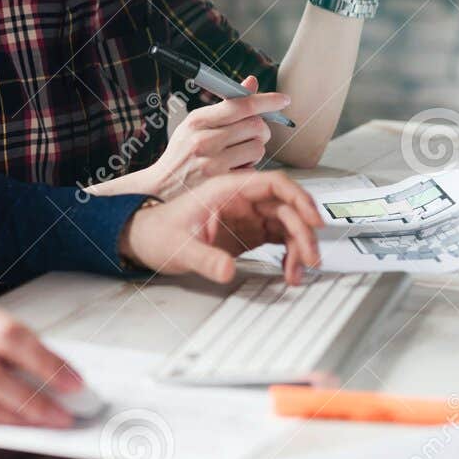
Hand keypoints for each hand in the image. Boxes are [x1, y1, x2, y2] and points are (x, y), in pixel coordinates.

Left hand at [118, 170, 323, 285]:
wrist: (145, 240)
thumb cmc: (158, 233)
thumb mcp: (179, 247)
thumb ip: (204, 258)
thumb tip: (227, 271)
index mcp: (227, 191)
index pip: (274, 184)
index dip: (299, 199)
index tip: (313, 221)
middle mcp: (241, 200)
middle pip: (286, 208)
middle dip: (303, 233)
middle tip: (310, 259)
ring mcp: (246, 217)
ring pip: (286, 225)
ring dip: (299, 247)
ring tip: (298, 274)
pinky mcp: (247, 234)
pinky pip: (278, 240)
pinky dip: (288, 255)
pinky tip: (288, 271)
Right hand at [142, 78, 291, 196]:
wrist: (162, 189)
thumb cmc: (182, 155)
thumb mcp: (196, 125)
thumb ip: (225, 106)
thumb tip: (251, 83)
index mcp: (198, 120)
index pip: (240, 104)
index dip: (267, 100)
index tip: (283, 100)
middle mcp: (204, 140)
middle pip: (255, 125)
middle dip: (261, 129)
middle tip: (254, 134)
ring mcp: (212, 163)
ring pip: (258, 148)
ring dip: (255, 150)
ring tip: (239, 154)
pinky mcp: (221, 184)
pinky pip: (253, 169)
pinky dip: (249, 168)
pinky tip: (234, 169)